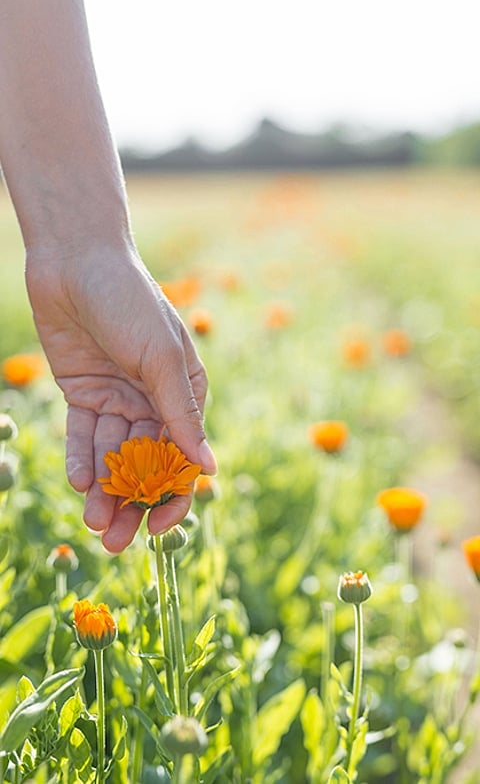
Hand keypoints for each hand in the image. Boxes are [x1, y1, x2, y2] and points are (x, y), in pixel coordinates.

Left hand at [25, 242, 215, 552]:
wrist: (76, 261)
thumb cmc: (130, 302)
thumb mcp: (160, 359)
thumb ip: (181, 415)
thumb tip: (210, 470)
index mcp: (185, 392)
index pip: (184, 456)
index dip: (174, 496)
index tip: (156, 530)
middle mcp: (154, 400)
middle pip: (146, 464)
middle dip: (132, 503)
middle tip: (113, 542)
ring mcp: (118, 398)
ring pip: (113, 457)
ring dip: (103, 491)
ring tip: (91, 522)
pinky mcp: (84, 393)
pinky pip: (84, 435)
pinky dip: (82, 459)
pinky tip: (77, 482)